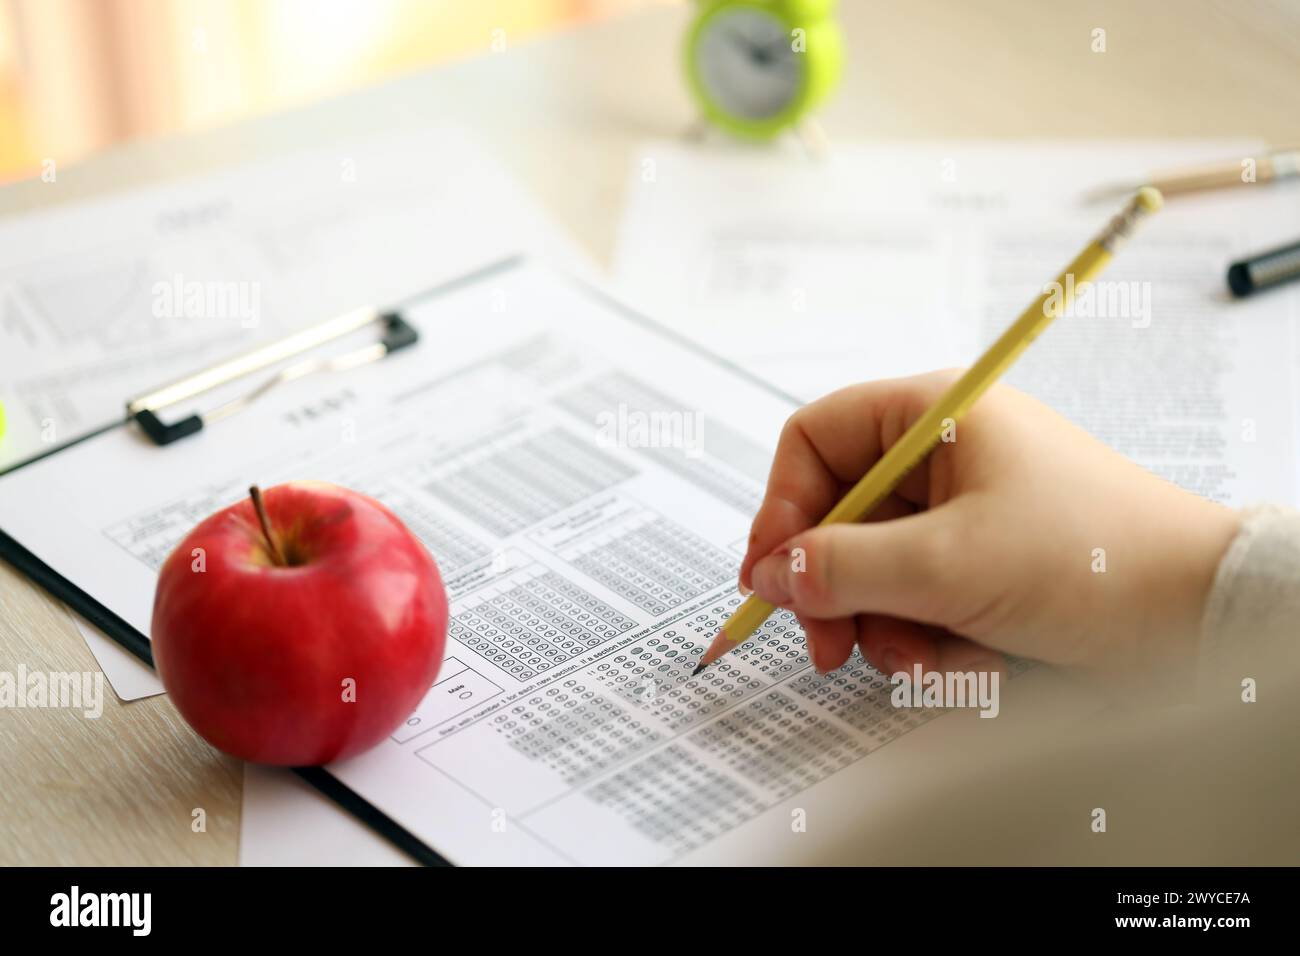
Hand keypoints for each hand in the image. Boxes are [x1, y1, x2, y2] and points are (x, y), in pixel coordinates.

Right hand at [739, 371, 1240, 683]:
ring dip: (887, 623)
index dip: (781, 506)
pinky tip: (966, 658)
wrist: (1201, 614)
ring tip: (926, 658)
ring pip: (876, 566)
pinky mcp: (984, 558)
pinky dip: (928, 634)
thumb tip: (769, 574)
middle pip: (839, 513)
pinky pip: (919, 594)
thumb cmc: (1092, 558)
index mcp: (936, 416)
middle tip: (828, 643)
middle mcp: (944, 453)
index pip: (815, 440)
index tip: (768, 574)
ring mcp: (964, 509)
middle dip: (834, 586)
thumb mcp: (947, 565)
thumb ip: (842, 569)